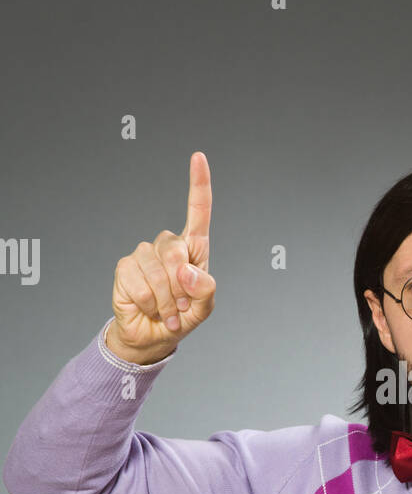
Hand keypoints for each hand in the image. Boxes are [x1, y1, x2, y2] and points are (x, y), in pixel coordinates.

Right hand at [108, 151, 215, 363]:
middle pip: (175, 249)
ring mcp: (144, 255)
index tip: (198, 157)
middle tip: (181, 305)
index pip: (198, 211)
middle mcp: (167, 245)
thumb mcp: (204, 307)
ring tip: (166, 310)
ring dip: (166, 298)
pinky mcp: (125, 267)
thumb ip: (205, 289)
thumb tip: (186, 270)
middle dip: (181, 285)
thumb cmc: (182, 316)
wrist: (153, 336)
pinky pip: (140, 283)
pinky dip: (149, 302)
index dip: (198, 184)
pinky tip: (150, 308)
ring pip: (158, 270)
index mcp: (193, 248)